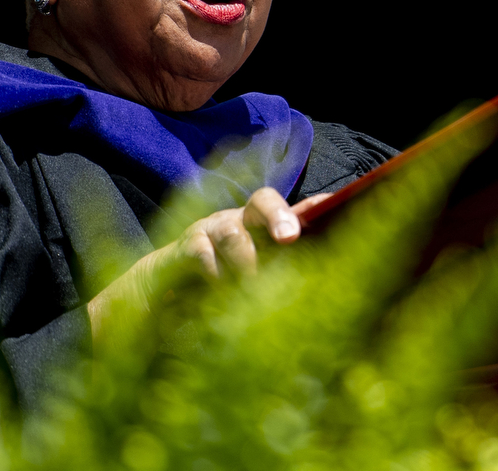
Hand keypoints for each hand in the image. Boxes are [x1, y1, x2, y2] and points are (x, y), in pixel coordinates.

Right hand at [87, 189, 330, 345]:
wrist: (166, 297)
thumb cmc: (221, 289)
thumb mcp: (257, 282)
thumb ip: (286, 275)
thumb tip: (329, 282)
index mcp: (263, 227)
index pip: (295, 209)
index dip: (314, 205)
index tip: (332, 205)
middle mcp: (239, 220)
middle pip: (262, 200)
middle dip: (278, 215)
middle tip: (289, 239)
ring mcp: (210, 229)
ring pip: (234, 233)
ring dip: (245, 264)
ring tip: (251, 290)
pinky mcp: (185, 246)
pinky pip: (202, 253)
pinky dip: (214, 276)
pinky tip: (218, 295)